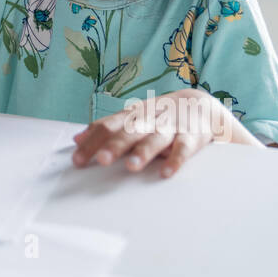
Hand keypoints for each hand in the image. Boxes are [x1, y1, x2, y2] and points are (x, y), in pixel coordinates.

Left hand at [71, 89, 229, 178]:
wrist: (200, 104)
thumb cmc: (158, 116)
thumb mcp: (131, 118)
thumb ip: (106, 128)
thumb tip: (77, 139)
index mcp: (131, 116)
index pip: (108, 127)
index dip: (92, 142)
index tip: (78, 160)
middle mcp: (149, 120)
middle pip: (129, 132)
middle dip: (115, 146)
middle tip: (102, 160)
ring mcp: (170, 127)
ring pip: (155, 139)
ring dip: (144, 152)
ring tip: (132, 166)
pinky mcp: (191, 136)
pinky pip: (183, 148)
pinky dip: (176, 160)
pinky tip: (167, 172)